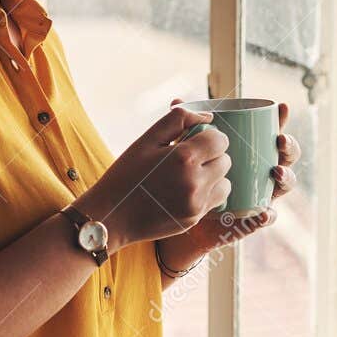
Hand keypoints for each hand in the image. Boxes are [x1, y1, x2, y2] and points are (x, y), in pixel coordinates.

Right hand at [76, 105, 231, 247]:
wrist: (111, 216)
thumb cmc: (126, 175)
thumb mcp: (146, 140)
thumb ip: (178, 120)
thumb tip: (207, 117)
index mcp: (184, 158)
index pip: (220, 140)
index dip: (208, 136)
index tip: (193, 140)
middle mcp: (195, 183)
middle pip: (225, 160)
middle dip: (211, 156)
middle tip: (186, 159)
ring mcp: (196, 204)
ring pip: (225, 183)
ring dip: (213, 176)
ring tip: (187, 176)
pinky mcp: (195, 220)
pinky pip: (215, 202)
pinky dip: (206, 194)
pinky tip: (184, 192)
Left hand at [159, 98, 300, 258]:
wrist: (180, 213)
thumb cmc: (189, 176)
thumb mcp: (187, 150)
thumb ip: (185, 126)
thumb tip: (177, 102)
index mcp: (250, 150)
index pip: (271, 132)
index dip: (281, 120)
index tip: (281, 108)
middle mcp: (260, 170)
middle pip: (285, 156)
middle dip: (289, 146)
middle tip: (280, 141)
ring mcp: (259, 193)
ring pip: (284, 184)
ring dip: (286, 177)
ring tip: (276, 172)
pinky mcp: (251, 217)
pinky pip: (266, 217)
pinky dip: (268, 215)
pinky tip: (262, 213)